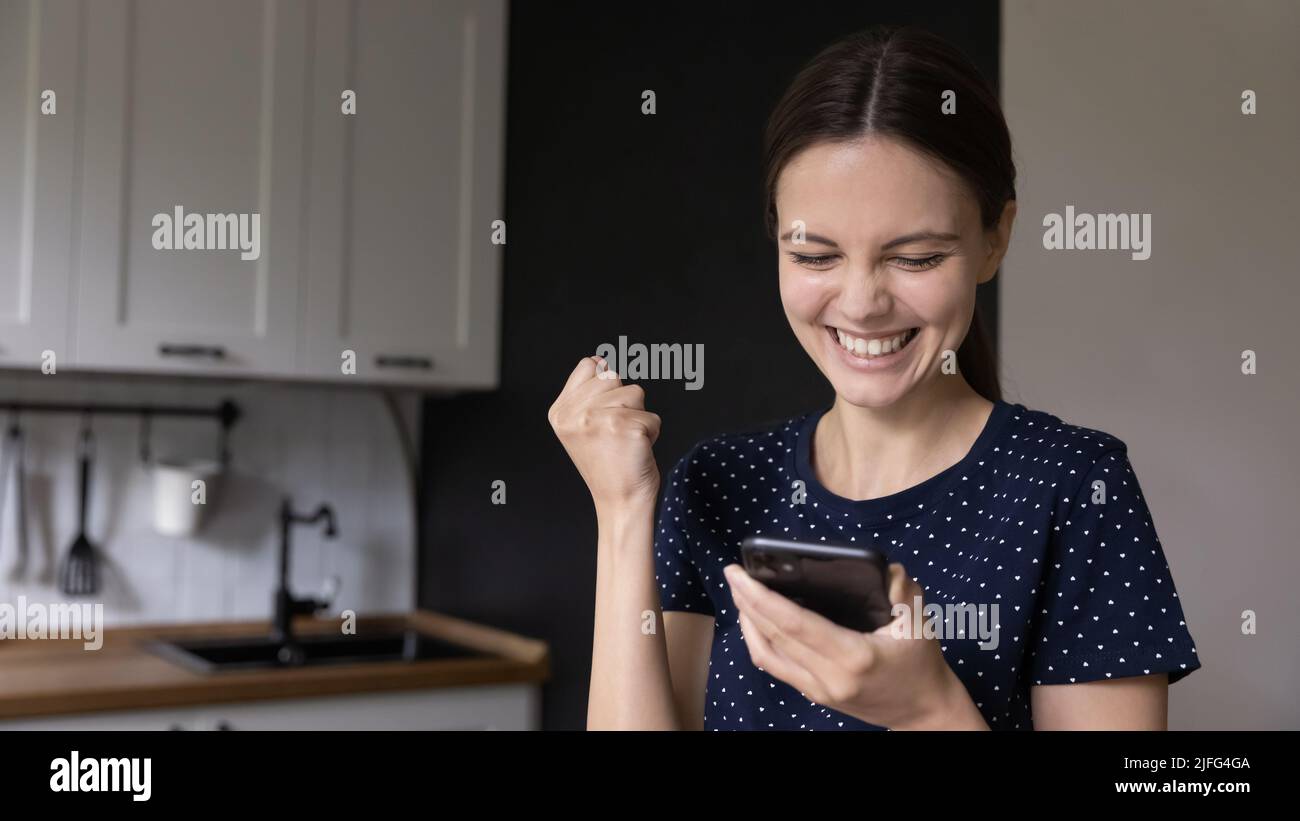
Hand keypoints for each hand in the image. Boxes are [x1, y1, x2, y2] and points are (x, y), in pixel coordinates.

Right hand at [548, 356, 661, 509]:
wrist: (619, 502)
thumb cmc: (607, 463)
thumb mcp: (582, 426)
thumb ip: (587, 392)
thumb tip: (599, 360)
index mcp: (559, 412)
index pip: (589, 367)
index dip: (604, 389)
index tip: (602, 418)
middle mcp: (575, 414)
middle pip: (613, 377)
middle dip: (623, 403)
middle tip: (614, 435)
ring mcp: (598, 419)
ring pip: (635, 393)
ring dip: (639, 417)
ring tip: (625, 442)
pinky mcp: (626, 428)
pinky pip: (652, 417)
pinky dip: (652, 434)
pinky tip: (636, 451)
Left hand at [723, 561, 978, 729]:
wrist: (924, 712)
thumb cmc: (920, 663)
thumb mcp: (919, 622)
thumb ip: (903, 590)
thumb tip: (882, 567)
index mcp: (853, 656)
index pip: (794, 624)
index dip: (761, 597)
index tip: (740, 573)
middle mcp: (829, 676)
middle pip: (773, 636)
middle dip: (747, 602)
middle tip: (732, 572)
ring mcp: (818, 689)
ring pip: (766, 654)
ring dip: (747, 621)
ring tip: (739, 592)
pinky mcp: (814, 693)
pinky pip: (775, 666)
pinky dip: (758, 641)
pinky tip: (754, 620)